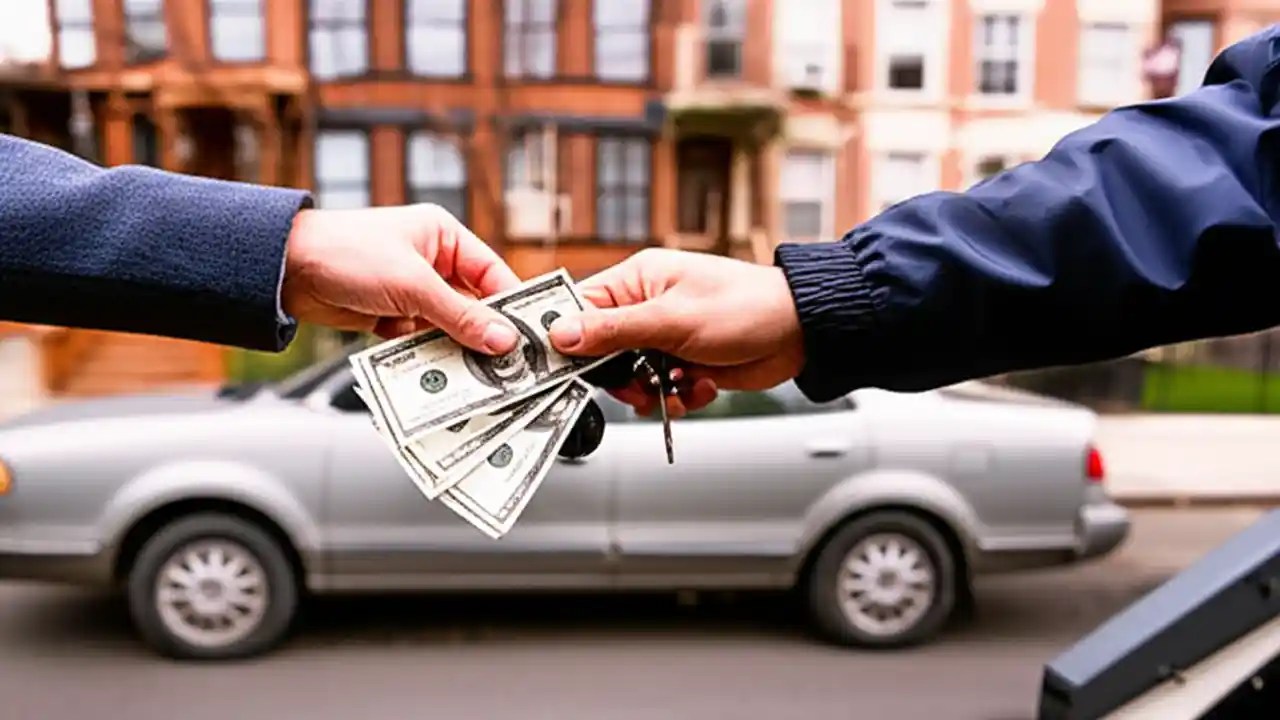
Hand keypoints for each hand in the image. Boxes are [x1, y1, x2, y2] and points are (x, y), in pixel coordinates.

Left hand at [281, 204, 520, 353]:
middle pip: (473, 306)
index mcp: (443, 237)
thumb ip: (460, 315)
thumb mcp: (412, 285)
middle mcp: (432, 262)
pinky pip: (422, 342)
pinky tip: (442, 377)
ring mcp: (411, 292)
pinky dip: (430, 358)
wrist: (283, 270)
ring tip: (477, 378)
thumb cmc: (345, 253)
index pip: (492, 274)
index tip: (528, 338)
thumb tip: (503, 338)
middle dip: (485, 335)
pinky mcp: (391, 317)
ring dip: (457, 351)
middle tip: (507, 367)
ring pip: (448, 328)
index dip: (511, 306)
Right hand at [548, 249, 804, 415]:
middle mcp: (648, 306)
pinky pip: (661, 389)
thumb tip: (563, 334)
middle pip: (603, 350)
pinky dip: (677, 396)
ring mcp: (667, 336)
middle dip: (619, 376)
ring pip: (632, 376)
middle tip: (636, 385)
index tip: (566, 366)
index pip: (582, 307)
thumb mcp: (672, 320)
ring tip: (674, 389)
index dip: (571, 339)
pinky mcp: (685, 362)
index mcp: (638, 280)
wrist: (801, 333)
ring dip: (651, 390)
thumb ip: (614, 330)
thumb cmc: (748, 307)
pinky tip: (699, 387)